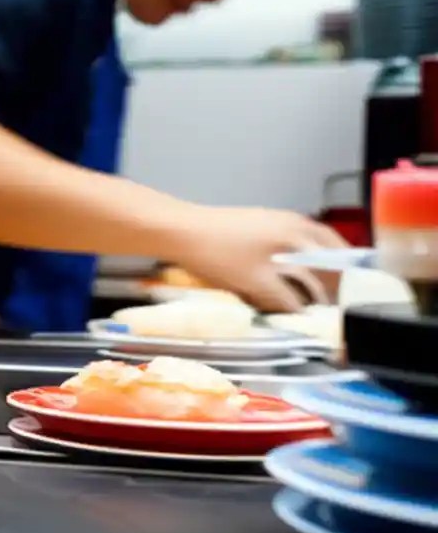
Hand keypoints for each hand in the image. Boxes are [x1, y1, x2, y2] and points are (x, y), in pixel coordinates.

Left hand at [166, 206, 348, 312]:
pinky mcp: (259, 220)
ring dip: (317, 260)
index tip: (351, 297)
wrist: (181, 231)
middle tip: (342, 289)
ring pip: (308, 240)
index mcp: (299, 233)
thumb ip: (284, 299)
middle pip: (326, 244)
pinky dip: (299, 254)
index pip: (336, 256)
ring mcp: (276, 217)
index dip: (346, 278)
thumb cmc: (220, 255)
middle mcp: (294, 221)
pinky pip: (291, 238)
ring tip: (319, 283)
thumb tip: (303, 315)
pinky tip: (290, 270)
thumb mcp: (256, 283)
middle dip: (337, 267)